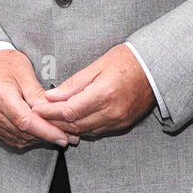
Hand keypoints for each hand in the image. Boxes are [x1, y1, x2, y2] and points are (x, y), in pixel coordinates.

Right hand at [0, 49, 77, 149]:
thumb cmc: (5, 64)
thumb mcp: (26, 73)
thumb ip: (39, 95)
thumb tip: (55, 113)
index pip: (25, 121)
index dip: (46, 131)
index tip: (63, 136)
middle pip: (23, 132)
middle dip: (47, 136)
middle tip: (69, 136)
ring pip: (18, 139)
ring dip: (39, 139)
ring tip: (58, 134)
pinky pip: (11, 138)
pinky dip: (28, 138)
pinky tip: (40, 133)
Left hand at [33, 45, 155, 137]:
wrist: (156, 68)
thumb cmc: (127, 60)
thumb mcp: (98, 65)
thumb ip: (74, 84)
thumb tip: (51, 96)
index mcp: (104, 94)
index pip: (69, 110)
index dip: (49, 112)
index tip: (36, 108)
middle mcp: (112, 112)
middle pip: (74, 124)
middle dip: (53, 121)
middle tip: (38, 116)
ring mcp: (118, 121)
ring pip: (84, 131)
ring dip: (66, 127)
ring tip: (51, 119)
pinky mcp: (123, 125)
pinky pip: (96, 131)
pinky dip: (81, 128)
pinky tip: (72, 122)